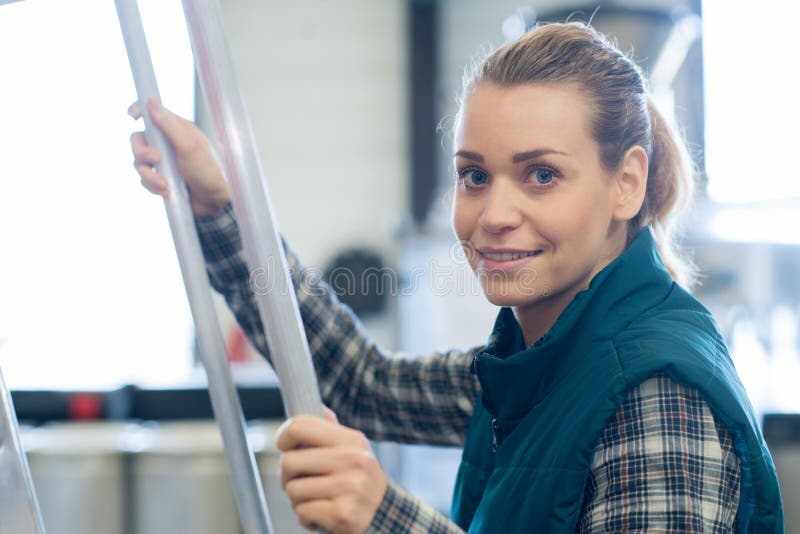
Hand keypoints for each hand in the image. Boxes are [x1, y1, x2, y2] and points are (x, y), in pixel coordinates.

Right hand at [128, 97, 229, 214]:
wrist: (214, 203)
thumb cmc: (208, 171)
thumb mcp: (188, 145)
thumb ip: (168, 124)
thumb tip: (151, 100)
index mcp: (177, 129)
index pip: (153, 113)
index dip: (139, 110)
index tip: (133, 116)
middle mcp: (168, 143)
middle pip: (138, 140)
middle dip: (141, 152)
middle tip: (155, 160)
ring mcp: (164, 162)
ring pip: (139, 163)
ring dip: (149, 175)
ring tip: (165, 184)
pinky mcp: (162, 178)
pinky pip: (145, 180)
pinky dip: (153, 186)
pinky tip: (167, 191)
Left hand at [276, 409, 387, 532]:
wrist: (386, 514)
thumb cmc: (360, 480)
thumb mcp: (354, 450)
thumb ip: (333, 431)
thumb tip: (317, 407)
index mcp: (351, 439)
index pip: (301, 426)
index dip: (283, 436)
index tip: (284, 447)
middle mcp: (352, 460)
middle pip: (289, 461)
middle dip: (287, 476)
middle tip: (298, 481)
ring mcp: (349, 487)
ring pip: (293, 490)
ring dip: (297, 499)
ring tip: (315, 500)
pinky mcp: (343, 514)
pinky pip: (302, 512)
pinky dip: (305, 517)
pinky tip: (321, 516)